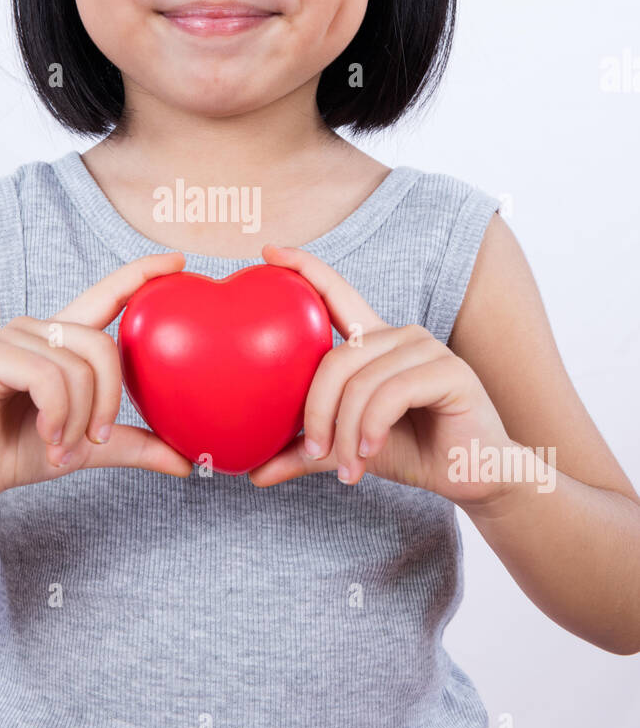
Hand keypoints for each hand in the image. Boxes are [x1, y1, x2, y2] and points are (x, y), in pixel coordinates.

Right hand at [0, 252, 192, 511]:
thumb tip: (186, 463)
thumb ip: (131, 444)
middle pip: (103, 346)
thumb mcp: (85, 447)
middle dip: (107, 402)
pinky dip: (56, 415)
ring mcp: (11, 336)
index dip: (139, 276)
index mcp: (61, 342)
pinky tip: (46, 438)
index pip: (105, 297)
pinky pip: (48, 377)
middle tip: (92, 442)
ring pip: (77, 368)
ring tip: (59, 448)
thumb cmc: (16, 452)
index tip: (178, 261)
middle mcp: (37, 329)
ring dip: (77, 420)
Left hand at [247, 245, 512, 505]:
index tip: (267, 251)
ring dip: (347, 432)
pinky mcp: (451, 371)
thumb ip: (305, 454)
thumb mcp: (349, 448)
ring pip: (361, 381)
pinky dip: (373, 427)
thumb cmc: (412, 452)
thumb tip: (255, 473)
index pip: (335, 295)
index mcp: (374, 343)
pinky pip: (392, 393)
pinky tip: (371, 452)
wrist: (472, 476)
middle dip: (317, 412)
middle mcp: (399, 336)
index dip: (304, 269)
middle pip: (336, 358)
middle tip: (316, 455)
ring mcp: (427, 348)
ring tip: (348, 468)